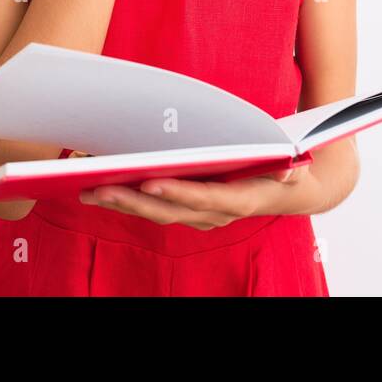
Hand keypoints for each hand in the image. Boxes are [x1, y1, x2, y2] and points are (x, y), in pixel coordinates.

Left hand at [75, 159, 313, 228]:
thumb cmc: (283, 170)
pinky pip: (151, 207)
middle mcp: (213, 214)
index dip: (177, 192)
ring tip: (88, 189)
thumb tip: (289, 169)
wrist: (283, 191)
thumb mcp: (294, 167)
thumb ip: (291, 169)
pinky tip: (99, 189)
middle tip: (101, 187)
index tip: (151, 181)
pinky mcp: (184, 210)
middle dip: (132, 199)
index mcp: (237, 200)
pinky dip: (125, 199)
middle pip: (167, 210)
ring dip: (120, 202)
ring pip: (153, 212)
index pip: (203, 198)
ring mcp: (196, 215)